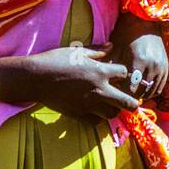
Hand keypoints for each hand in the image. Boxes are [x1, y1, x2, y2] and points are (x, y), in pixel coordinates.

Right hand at [0, 44, 139, 121]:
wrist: (36, 78)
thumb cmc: (56, 60)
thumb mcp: (78, 51)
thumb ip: (97, 50)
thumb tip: (111, 46)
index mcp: (100, 72)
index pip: (124, 73)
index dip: (123, 73)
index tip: (119, 74)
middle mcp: (98, 90)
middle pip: (126, 102)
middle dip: (132, 103)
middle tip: (133, 103)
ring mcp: (89, 104)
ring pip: (112, 114)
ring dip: (114, 110)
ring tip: (111, 105)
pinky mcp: (78, 114)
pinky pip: (95, 122)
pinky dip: (98, 118)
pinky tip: (94, 111)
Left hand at [109, 13, 168, 100]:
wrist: (145, 21)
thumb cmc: (126, 33)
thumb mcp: (116, 49)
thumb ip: (112, 67)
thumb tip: (104, 83)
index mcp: (139, 61)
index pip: (130, 88)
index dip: (122, 94)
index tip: (115, 95)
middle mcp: (153, 66)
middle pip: (141, 92)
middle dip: (131, 96)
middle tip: (121, 97)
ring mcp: (161, 67)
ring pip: (151, 93)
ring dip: (141, 95)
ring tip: (131, 94)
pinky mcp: (166, 68)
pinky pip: (159, 88)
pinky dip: (150, 92)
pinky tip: (141, 90)